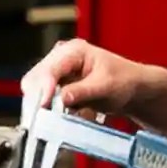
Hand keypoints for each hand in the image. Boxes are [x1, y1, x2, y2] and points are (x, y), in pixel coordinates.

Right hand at [20, 38, 145, 117]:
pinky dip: (50, 109)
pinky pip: (43, 99)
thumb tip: (62, 98)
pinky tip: (68, 113)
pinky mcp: (56, 86)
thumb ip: (82, 91)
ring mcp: (56, 72)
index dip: (44, 87)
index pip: (50, 69)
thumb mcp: (105, 86)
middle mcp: (60, 58)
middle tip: (48, 117)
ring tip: (65, 114)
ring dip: (45, 106)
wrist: (131, 88)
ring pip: (36, 91)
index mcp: (73, 51)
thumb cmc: (123, 80)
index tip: (44, 105)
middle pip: (35, 79)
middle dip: (39, 98)